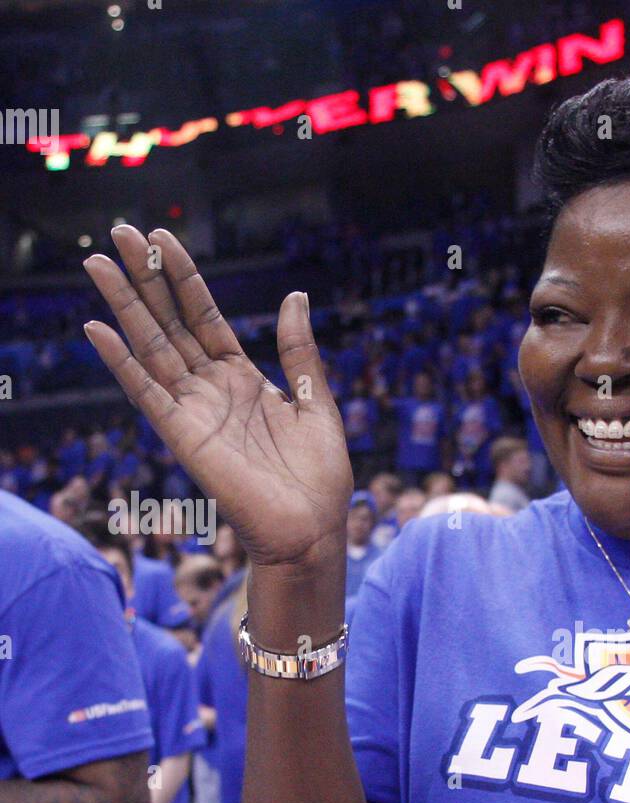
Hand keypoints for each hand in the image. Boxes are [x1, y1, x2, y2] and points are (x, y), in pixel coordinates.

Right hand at [82, 225, 350, 569]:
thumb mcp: (318, 403)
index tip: (162, 236)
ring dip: (123, 306)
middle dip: (145, 277)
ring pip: (151, 347)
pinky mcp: (183, 436)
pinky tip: (96, 329)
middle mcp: (212, 391)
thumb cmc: (319, 478)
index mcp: (243, 380)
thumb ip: (300, 353)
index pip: (204, 317)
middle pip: (170, 322)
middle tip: (120, 230)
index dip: (183, 277)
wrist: (313, 530)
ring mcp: (194, 411)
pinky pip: (146, 394)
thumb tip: (295, 297)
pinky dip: (122, 363)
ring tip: (98, 262)